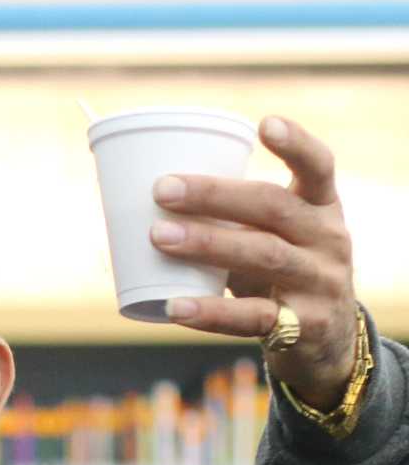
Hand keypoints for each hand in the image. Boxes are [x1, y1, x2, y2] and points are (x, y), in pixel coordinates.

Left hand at [155, 115, 360, 407]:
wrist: (326, 340)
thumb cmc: (281, 273)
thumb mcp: (274, 239)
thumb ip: (228, 219)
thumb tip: (134, 204)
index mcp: (321, 208)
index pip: (319, 167)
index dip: (296, 144)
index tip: (265, 123)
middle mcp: (329, 240)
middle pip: (274, 208)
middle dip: (217, 195)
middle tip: (162, 189)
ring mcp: (320, 283)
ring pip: (263, 256)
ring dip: (208, 244)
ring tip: (158, 236)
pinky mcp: (303, 326)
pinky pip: (251, 316)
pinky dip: (210, 311)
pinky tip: (174, 306)